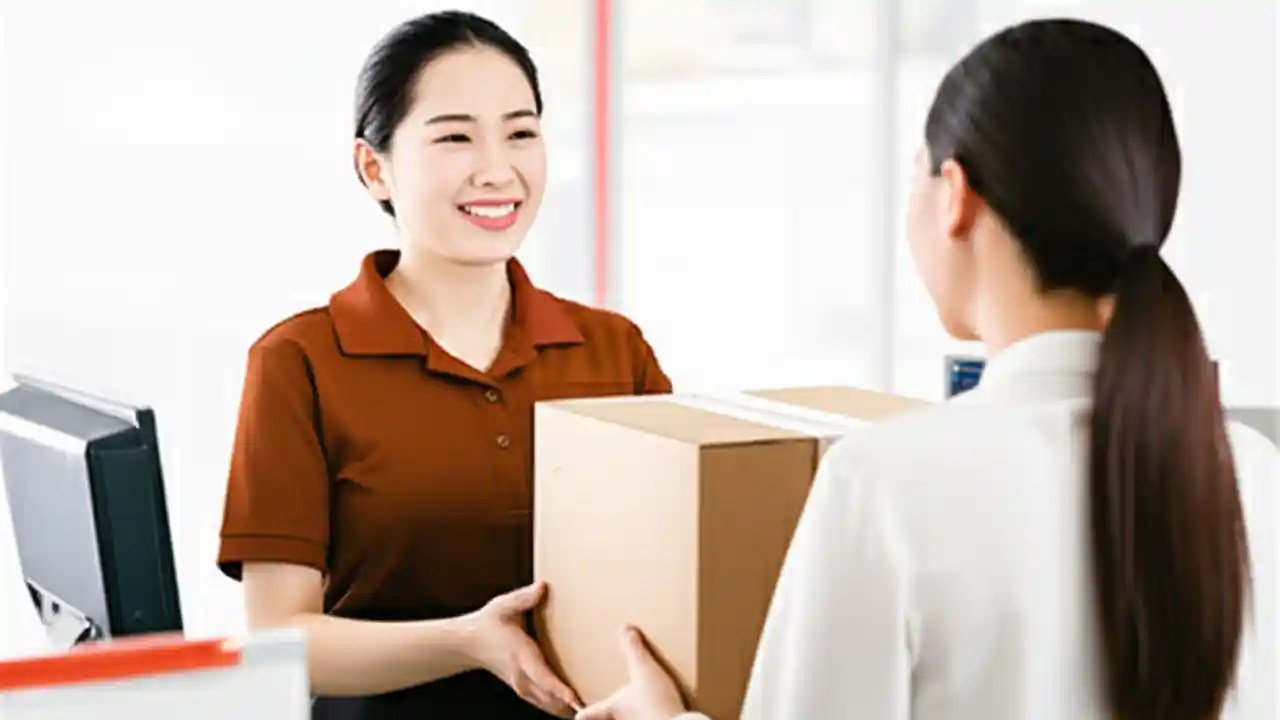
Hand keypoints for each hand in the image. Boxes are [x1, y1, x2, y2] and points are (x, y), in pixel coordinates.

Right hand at [465, 581, 582, 717]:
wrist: (467, 643)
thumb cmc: (487, 623)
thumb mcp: (503, 606)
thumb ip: (524, 597)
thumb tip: (543, 586)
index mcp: (520, 654)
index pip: (542, 675)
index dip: (558, 688)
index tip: (574, 697)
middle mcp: (521, 674)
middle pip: (548, 697)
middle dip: (569, 705)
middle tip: (592, 709)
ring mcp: (521, 685)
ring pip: (546, 704)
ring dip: (565, 709)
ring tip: (588, 712)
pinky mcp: (522, 689)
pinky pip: (542, 704)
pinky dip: (556, 709)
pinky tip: (570, 711)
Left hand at [576, 627, 687, 719]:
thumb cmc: (656, 704)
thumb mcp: (644, 670)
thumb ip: (634, 649)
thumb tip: (624, 628)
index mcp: (612, 709)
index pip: (586, 714)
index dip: (582, 712)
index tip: (579, 711)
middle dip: (605, 715)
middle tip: (607, 708)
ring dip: (627, 715)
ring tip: (634, 706)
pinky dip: (647, 717)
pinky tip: (656, 712)